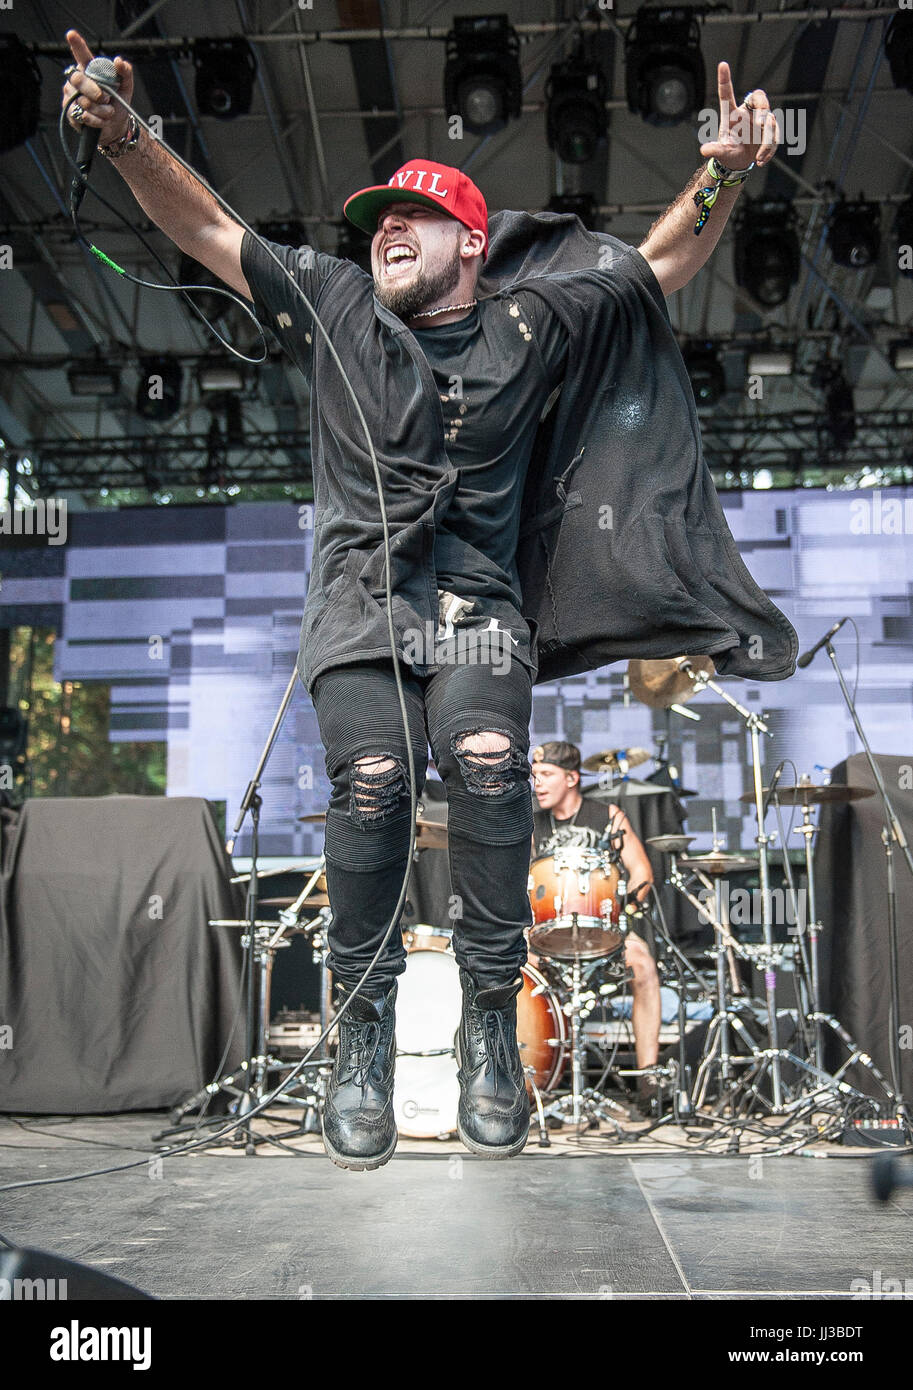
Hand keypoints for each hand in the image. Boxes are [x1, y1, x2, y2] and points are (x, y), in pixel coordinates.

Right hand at [62, 29, 133, 146]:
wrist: (115, 126)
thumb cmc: (118, 103)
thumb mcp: (126, 87)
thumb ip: (125, 73)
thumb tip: (119, 61)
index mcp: (89, 70)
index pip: (82, 55)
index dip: (77, 45)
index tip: (71, 34)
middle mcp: (77, 80)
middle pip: (79, 80)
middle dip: (94, 91)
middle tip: (106, 99)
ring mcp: (71, 95)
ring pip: (83, 101)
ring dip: (101, 110)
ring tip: (108, 113)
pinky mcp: (70, 112)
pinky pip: (82, 115)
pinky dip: (96, 121)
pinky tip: (101, 120)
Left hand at [699, 61, 778, 172]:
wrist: (739, 162)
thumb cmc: (728, 152)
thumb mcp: (720, 152)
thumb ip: (714, 150)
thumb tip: (703, 151)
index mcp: (732, 113)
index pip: (727, 94)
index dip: (725, 79)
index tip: (722, 64)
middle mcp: (747, 112)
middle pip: (759, 98)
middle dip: (763, 107)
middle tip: (761, 122)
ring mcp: (761, 120)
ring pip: (770, 121)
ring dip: (767, 140)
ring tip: (758, 158)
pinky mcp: (770, 130)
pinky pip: (775, 136)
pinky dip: (770, 149)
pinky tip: (761, 161)